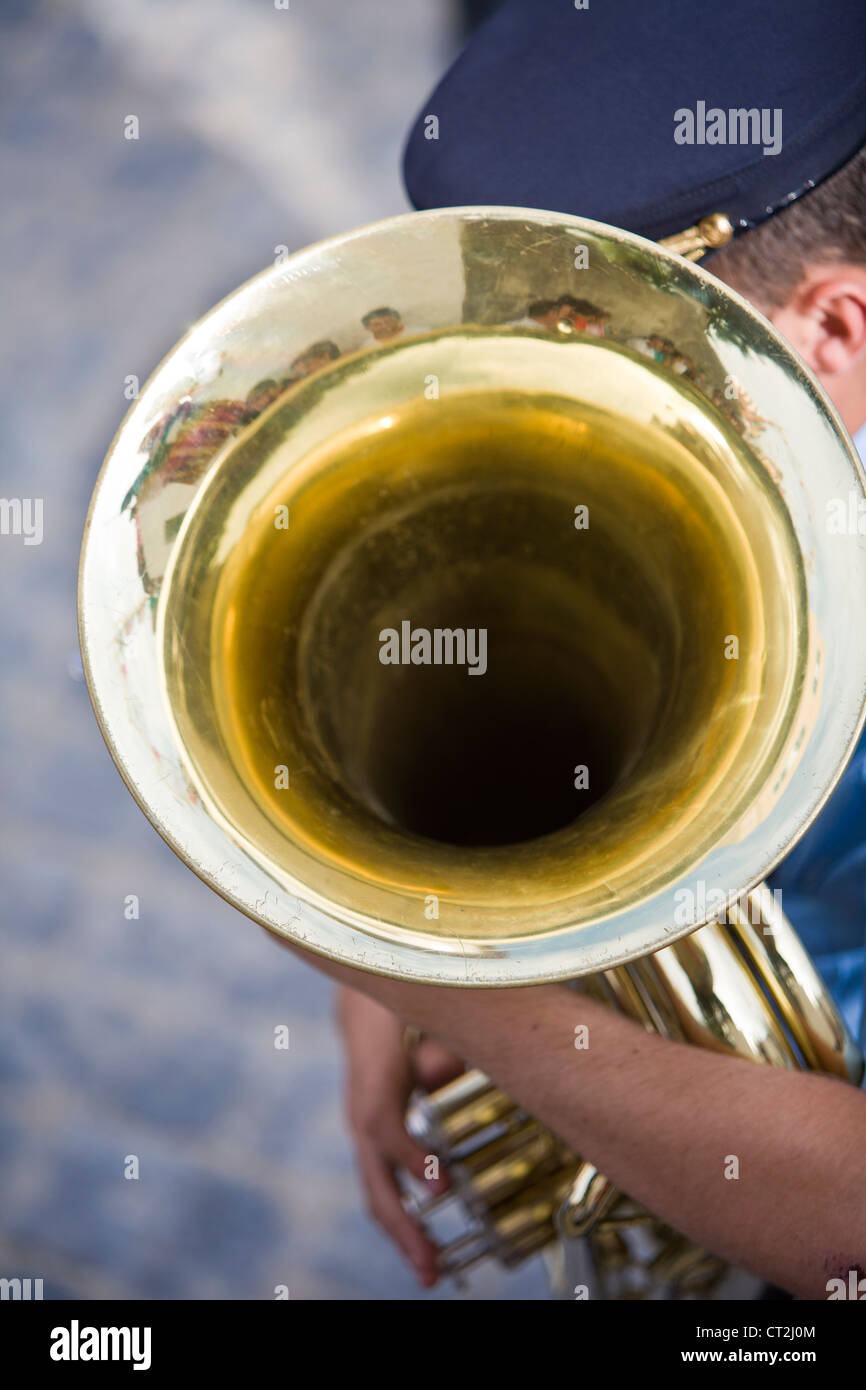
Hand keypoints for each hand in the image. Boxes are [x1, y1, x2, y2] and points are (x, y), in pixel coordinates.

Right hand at [336, 983, 462, 1286]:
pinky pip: (383, 1176)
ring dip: (400, 1229)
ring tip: (430, 1270)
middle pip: (372, 1171)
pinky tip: (424, 1236)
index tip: (443, 1191)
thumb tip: (437, 1073)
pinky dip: (402, 1210)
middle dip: (400, 1224)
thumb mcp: (419, 996)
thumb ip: (436, 1032)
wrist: (365, 983)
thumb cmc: (401, 986)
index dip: (410, 1158)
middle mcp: (360, 1102)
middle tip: (431, 1267)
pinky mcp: (376, 1127)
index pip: (381, 1123)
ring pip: (374, 1183)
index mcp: (371, 1069)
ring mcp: (363, 1118)